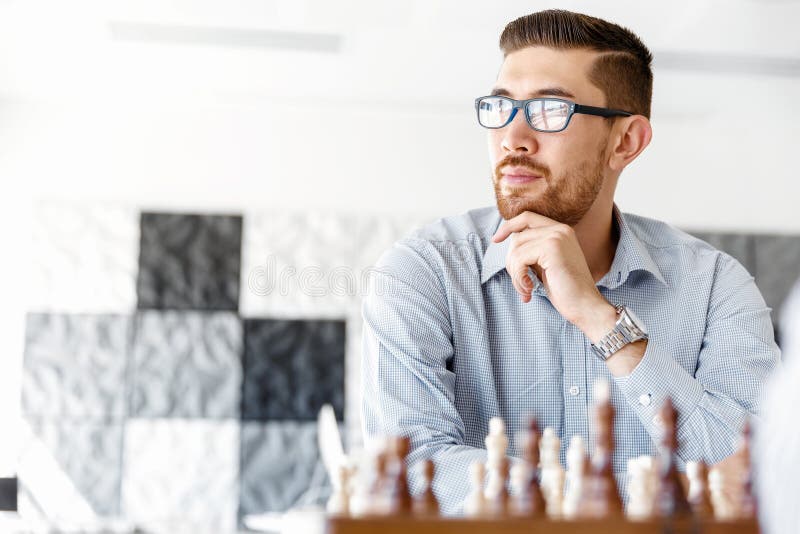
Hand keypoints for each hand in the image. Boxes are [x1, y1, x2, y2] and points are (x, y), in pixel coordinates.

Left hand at [492, 211, 614, 337]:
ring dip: (515, 274)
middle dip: (511, 262)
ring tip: (526, 289)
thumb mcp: (545, 265)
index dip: (508, 226)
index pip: (526, 217)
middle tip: (521, 283)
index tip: (495, 240)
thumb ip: (531, 250)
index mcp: (560, 231)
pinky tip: (529, 289)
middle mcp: (560, 229)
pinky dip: (519, 277)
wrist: (585, 306)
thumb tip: (506, 239)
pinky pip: (519, 259)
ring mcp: (556, 236)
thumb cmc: (565, 291)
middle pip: (517, 237)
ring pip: (515, 249)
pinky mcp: (551, 247)